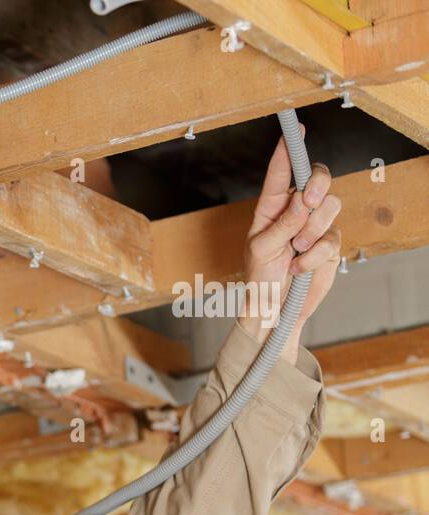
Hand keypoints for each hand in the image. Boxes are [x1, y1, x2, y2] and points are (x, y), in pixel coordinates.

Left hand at [239, 125, 341, 364]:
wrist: (275, 307)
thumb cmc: (259, 277)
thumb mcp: (260, 249)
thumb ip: (281, 225)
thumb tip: (303, 202)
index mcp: (271, 207)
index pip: (280, 175)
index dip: (288, 152)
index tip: (294, 130)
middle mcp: (295, 211)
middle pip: (318, 180)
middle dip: (317, 187)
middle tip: (307, 203)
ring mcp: (315, 226)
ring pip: (330, 207)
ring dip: (311, 230)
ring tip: (293, 251)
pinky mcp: (329, 245)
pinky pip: (332, 238)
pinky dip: (315, 254)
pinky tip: (299, 266)